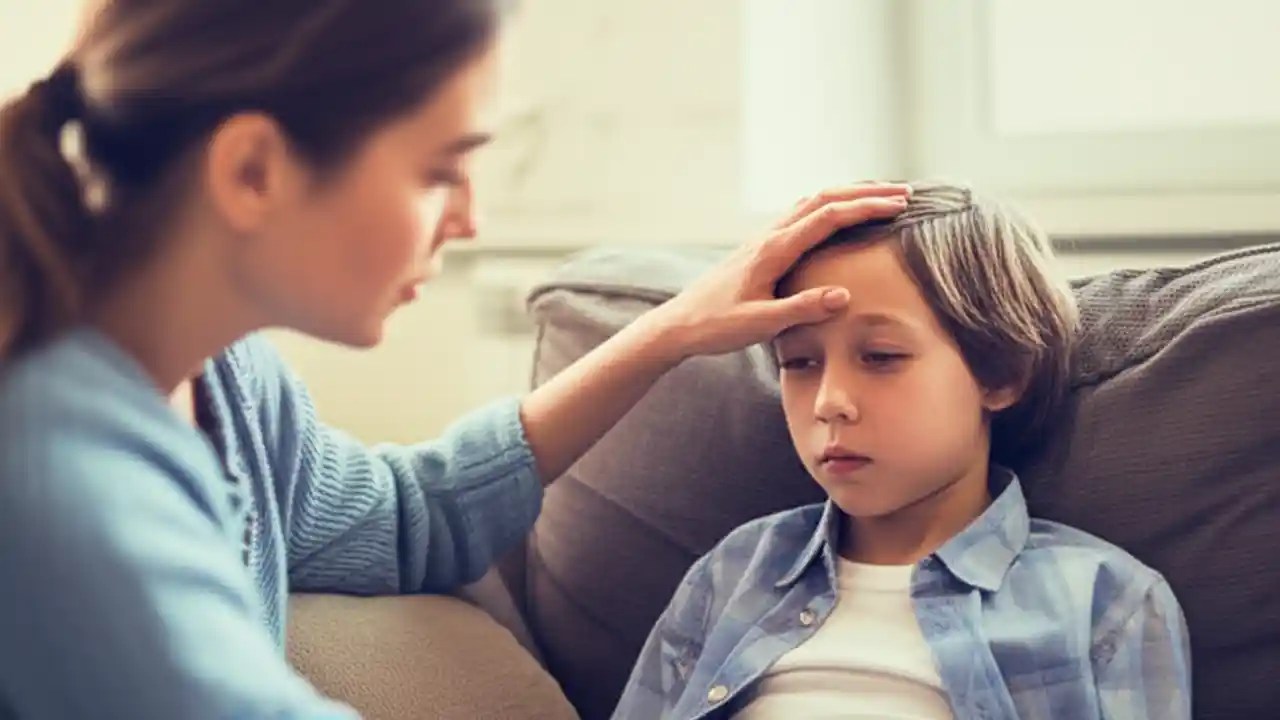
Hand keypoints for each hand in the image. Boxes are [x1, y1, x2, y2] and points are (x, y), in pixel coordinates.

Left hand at [644, 183, 911, 360]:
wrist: (679, 325)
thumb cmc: (716, 326)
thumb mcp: (760, 324)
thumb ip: (802, 308)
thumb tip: (844, 296)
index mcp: (772, 250)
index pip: (827, 217)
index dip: (865, 207)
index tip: (899, 205)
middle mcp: (769, 236)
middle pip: (823, 199)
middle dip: (865, 192)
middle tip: (904, 192)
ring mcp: (763, 239)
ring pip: (811, 203)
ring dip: (847, 195)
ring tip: (880, 196)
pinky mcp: (760, 248)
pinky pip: (800, 215)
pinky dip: (828, 207)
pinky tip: (838, 215)